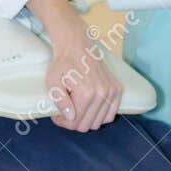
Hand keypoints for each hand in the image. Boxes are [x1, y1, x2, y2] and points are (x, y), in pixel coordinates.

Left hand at [45, 15, 122, 131]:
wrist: (77, 46)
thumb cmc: (63, 63)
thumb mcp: (52, 81)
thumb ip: (60, 101)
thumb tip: (70, 117)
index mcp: (86, 93)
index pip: (75, 123)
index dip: (63, 122)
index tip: (57, 115)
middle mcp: (102, 94)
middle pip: (88, 125)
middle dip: (74, 122)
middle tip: (65, 112)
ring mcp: (112, 91)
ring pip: (99, 122)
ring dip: (87, 119)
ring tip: (77, 108)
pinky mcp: (117, 89)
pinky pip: (111, 114)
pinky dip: (101, 115)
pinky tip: (90, 108)